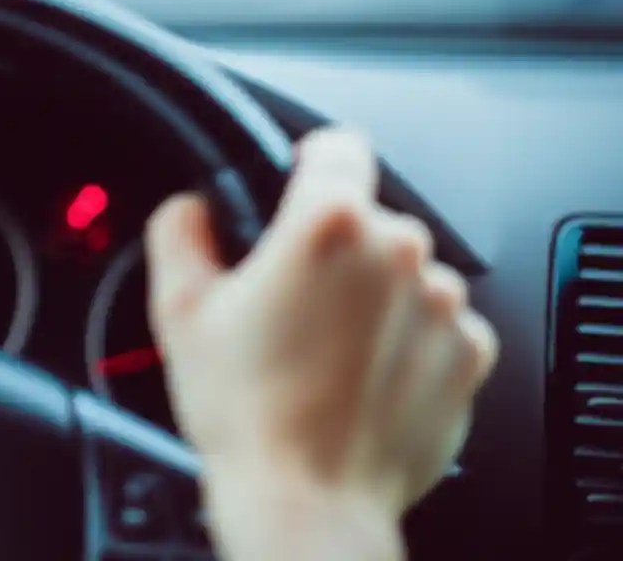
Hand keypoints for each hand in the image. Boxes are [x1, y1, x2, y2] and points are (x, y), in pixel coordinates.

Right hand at [146, 129, 497, 559]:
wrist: (305, 502)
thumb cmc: (246, 412)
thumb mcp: (180, 309)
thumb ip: (179, 231)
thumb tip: (189, 209)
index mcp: (328, 225)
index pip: (337, 145)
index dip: (308, 163)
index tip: (295, 187)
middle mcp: (398, 252)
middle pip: (368, 217)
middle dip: (332, 248)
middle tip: (289, 302)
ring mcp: (443, 304)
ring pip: (403, 272)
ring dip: (372, 295)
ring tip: (324, 350)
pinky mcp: (468, 353)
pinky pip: (436, 323)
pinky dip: (405, 339)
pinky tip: (359, 375)